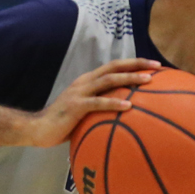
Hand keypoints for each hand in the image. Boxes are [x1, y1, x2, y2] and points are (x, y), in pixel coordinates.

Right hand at [21, 58, 159, 146]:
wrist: (37, 129)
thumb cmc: (62, 125)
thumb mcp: (84, 113)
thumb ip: (100, 109)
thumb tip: (122, 117)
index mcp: (88, 82)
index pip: (113, 67)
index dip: (133, 64)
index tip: (153, 65)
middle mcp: (85, 82)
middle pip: (114, 67)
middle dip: (137, 64)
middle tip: (157, 66)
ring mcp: (80, 93)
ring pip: (109, 80)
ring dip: (130, 79)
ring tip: (148, 81)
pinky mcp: (76, 106)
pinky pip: (98, 103)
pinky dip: (114, 103)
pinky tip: (129, 106)